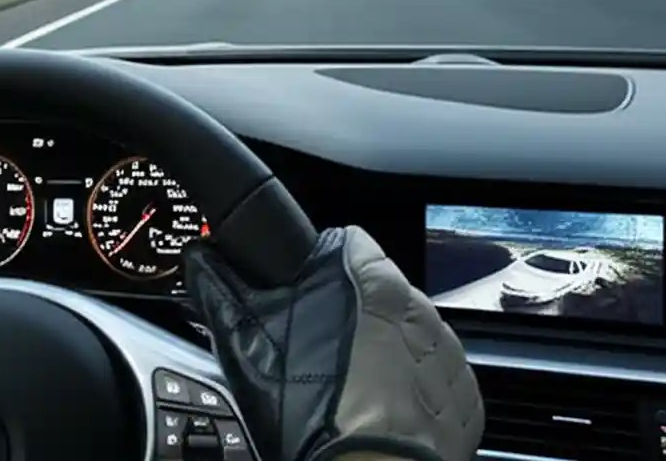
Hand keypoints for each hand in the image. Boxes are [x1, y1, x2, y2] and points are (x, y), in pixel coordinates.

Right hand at [185, 226, 483, 460]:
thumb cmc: (318, 421)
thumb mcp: (254, 348)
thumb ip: (227, 293)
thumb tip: (202, 262)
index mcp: (377, 285)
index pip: (353, 244)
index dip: (322, 266)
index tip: (303, 292)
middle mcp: (421, 312)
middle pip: (380, 294)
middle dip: (353, 316)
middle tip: (318, 356)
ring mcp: (448, 357)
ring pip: (409, 336)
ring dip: (385, 352)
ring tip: (350, 391)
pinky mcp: (464, 398)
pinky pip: (434, 379)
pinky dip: (412, 390)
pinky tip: (382, 413)